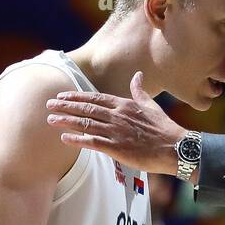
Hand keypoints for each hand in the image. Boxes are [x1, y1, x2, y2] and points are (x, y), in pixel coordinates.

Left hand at [46, 71, 187, 174]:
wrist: (175, 147)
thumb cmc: (164, 128)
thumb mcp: (150, 105)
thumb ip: (139, 91)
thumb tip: (137, 75)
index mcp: (124, 104)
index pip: (95, 97)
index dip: (76, 96)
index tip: (62, 95)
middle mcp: (117, 116)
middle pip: (86, 108)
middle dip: (65, 106)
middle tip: (49, 104)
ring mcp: (116, 132)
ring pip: (85, 123)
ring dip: (66, 121)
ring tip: (51, 120)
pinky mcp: (117, 148)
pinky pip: (92, 142)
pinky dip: (77, 139)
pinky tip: (64, 138)